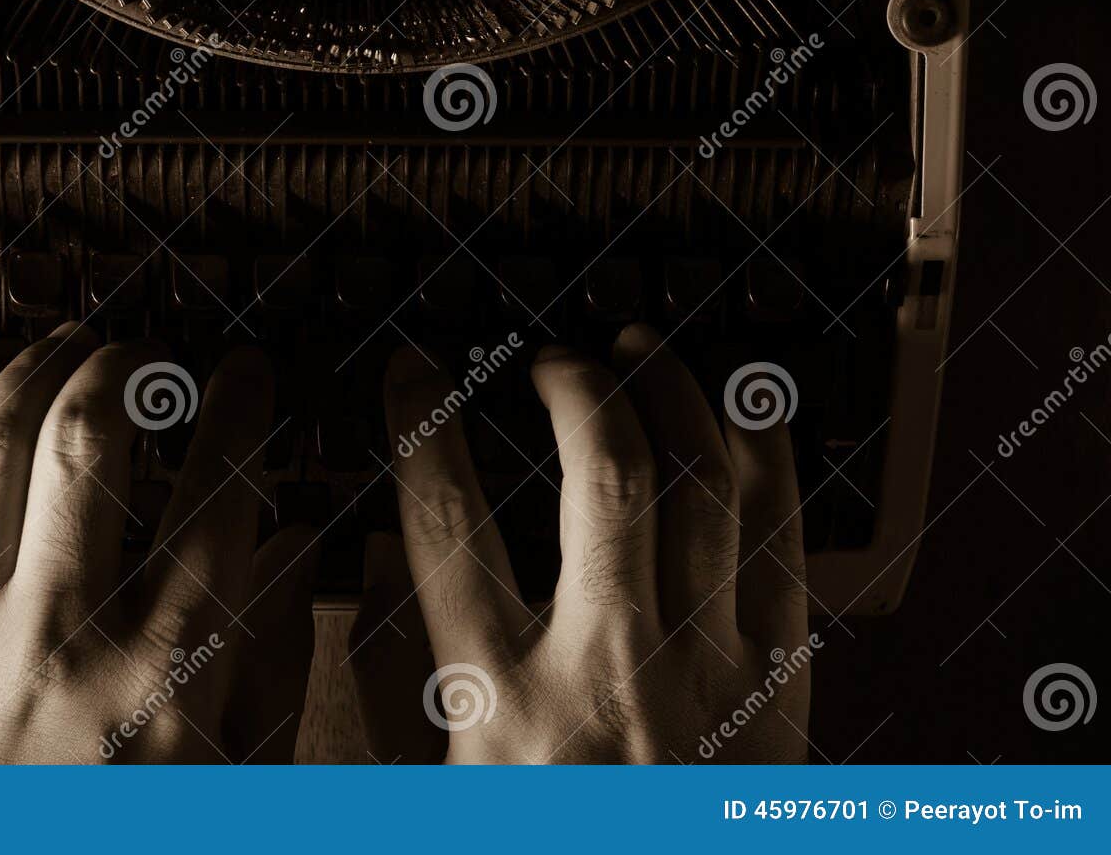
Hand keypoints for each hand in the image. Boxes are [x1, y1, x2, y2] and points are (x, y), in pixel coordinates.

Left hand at [0, 325, 317, 762]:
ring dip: (31, 374)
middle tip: (144, 353)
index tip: (249, 374)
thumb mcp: (232, 774)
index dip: (242, 409)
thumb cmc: (122, 840)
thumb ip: (275, 657)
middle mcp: (61, 633)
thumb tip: (297, 548)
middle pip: (91, 444)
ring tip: (64, 346)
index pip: (218, 492)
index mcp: (163, 670)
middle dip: (124, 369)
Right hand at [353, 323, 811, 762]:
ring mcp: (707, 673)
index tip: (411, 373)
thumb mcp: (436, 784)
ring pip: (705, 487)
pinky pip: (782, 542)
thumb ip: (394, 681)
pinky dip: (766, 459)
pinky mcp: (780, 689)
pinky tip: (741, 413)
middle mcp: (608, 672)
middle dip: (576, 387)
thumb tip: (375, 564)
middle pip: (602, 476)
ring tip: (641, 351)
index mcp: (501, 704)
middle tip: (554, 359)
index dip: (418, 424)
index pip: (445, 521)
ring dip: (671, 395)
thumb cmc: (540, 843)